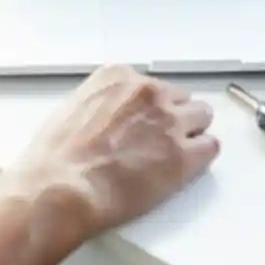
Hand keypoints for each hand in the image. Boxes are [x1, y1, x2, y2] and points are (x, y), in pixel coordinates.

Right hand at [0, 65, 219, 240]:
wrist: (60, 188)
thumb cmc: (54, 158)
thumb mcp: (71, 109)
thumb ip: (102, 104)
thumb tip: (112, 119)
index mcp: (118, 76)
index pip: (151, 84)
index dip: (148, 109)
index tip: (141, 124)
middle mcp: (148, 91)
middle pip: (179, 98)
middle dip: (171, 118)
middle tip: (156, 143)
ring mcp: (169, 120)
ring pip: (201, 116)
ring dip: (190, 133)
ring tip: (171, 156)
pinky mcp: (184, 154)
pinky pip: (210, 146)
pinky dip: (200, 157)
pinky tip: (184, 169)